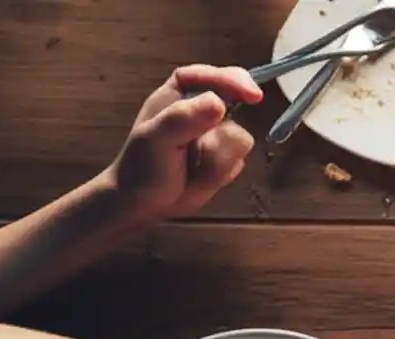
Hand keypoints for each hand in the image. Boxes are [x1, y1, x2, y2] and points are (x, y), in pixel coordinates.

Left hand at [103, 65, 262, 224]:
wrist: (144, 204)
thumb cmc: (142, 166)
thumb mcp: (156, 139)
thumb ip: (184, 118)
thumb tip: (218, 103)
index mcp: (179, 94)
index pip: (208, 77)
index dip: (232, 79)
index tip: (252, 93)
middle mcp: (201, 110)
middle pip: (233, 106)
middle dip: (224, 128)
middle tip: (210, 145)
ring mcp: (216, 135)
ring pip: (239, 137)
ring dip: (219, 156)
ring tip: (193, 168)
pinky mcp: (226, 158)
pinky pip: (240, 160)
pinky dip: (222, 172)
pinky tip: (201, 178)